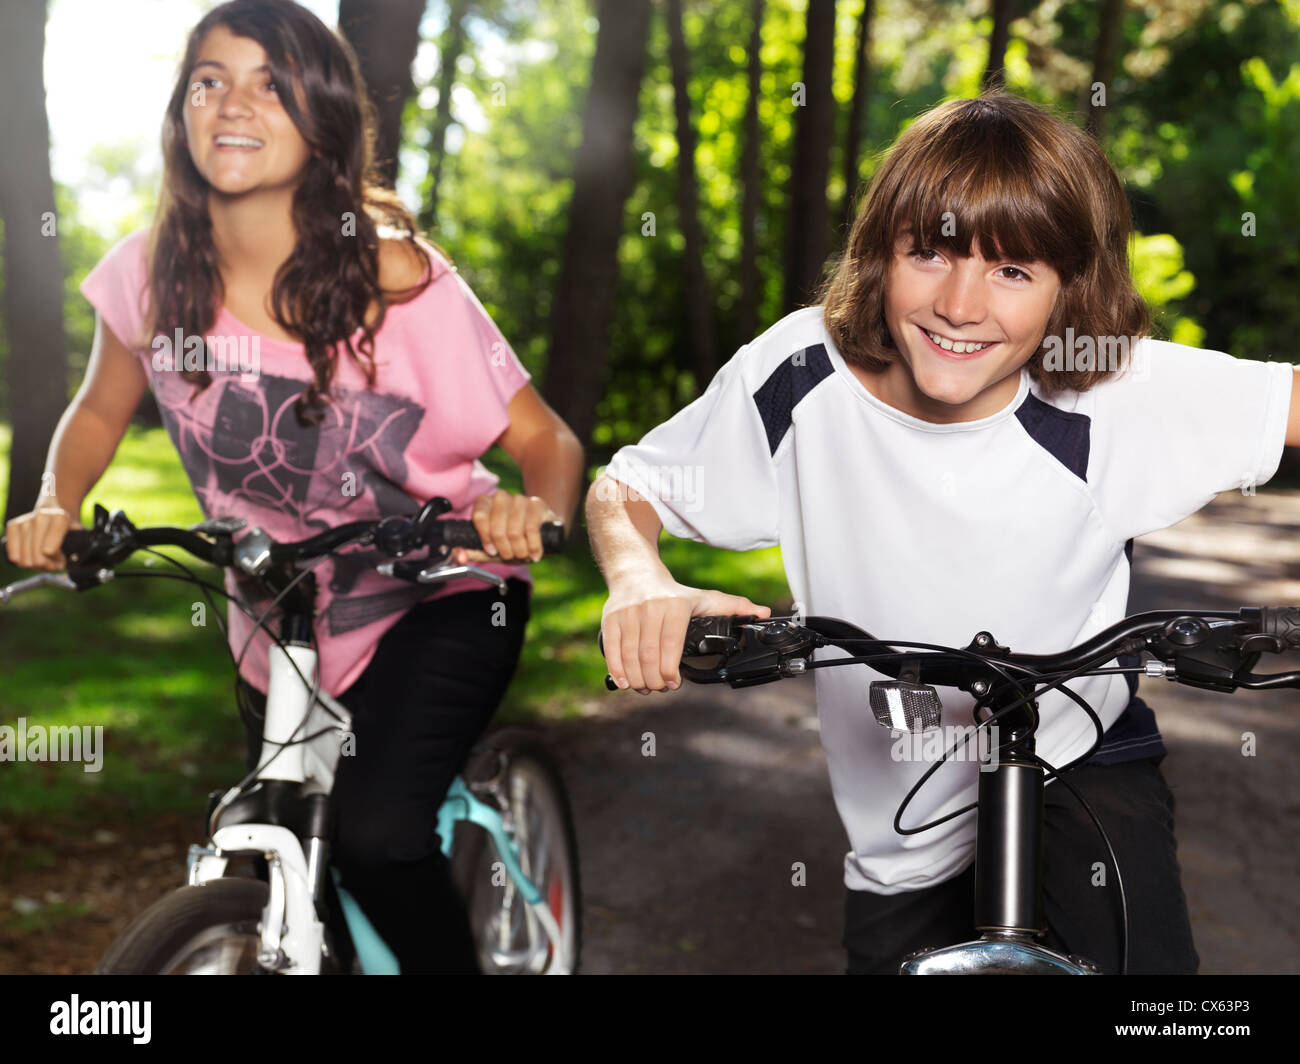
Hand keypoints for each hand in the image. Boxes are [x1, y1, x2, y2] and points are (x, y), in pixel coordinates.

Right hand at [3, 503, 80, 570]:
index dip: (57, 561)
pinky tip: (31, 555)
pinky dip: (23, 560)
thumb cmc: (67, 527)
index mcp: (60, 518)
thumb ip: (80, 548)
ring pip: (25, 560)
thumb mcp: (80, 536)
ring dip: (35, 565)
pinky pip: (14, 556)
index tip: (63, 560)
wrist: (52, 509)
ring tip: (44, 559)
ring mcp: (25, 521)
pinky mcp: (13, 526)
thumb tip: (71, 563)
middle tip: (54, 563)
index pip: (50, 551)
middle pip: (37, 558)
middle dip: (47, 565)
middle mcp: (41, 517)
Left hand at [451, 489, 560, 566]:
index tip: (491, 551)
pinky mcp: (537, 504)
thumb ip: (474, 552)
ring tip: (523, 555)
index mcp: (484, 503)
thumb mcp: (491, 549)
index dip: (485, 538)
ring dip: (519, 550)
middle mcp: (500, 497)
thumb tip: (459, 556)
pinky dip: (533, 546)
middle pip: (497, 528)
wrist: (541, 533)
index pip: (479, 517)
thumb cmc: (513, 540)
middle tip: (510, 556)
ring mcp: (520, 499)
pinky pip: (532, 528)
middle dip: (504, 550)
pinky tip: (534, 554)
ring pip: (514, 530)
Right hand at [599, 575, 771, 694]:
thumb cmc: (673, 593)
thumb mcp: (704, 598)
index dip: (671, 672)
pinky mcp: (610, 618)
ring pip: (630, 656)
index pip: (671, 647)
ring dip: (638, 679)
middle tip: (660, 688)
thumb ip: (734, 607)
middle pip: (649, 656)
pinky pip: (611, 650)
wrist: (636, 573)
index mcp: (675, 606)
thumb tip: (763, 613)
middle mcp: (650, 608)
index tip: (674, 684)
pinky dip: (618, 671)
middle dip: (655, 680)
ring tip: (646, 687)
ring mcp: (627, 613)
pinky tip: (626, 682)